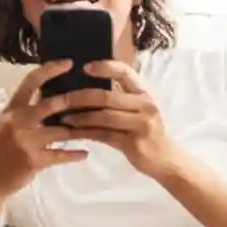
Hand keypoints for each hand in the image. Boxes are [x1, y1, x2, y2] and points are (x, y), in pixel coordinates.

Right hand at [0, 60, 89, 198]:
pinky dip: (75, 154)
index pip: (30, 81)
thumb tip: (52, 96)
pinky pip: (62, 155)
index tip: (69, 63)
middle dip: (74, 102)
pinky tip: (85, 153)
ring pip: (62, 131)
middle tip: (93, 100)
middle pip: (51, 104)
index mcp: (11, 109)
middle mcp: (17, 121)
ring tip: (97, 129)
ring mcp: (26, 141)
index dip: (50, 69)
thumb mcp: (7, 125)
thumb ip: (26, 111)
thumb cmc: (0, 151)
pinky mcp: (34, 161)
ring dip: (82, 131)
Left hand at [57, 60, 180, 177]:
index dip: (105, 68)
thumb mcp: (139, 109)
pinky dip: (86, 133)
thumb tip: (87, 86)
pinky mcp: (134, 143)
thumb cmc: (146, 130)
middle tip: (60, 99)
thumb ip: (120, 98)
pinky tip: (73, 132)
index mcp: (144, 93)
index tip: (84, 68)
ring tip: (63, 117)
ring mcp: (142, 124)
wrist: (165, 158)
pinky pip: (104, 135)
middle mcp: (145, 105)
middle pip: (108, 96)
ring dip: (80, 117)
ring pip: (104, 117)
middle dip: (80, 97)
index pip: (125, 72)